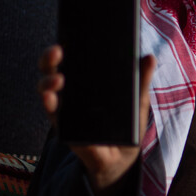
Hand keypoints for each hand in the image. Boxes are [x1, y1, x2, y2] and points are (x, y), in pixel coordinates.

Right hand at [38, 45, 156, 195]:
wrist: (120, 160)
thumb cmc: (126, 127)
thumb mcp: (137, 103)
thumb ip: (141, 81)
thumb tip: (149, 57)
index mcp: (87, 82)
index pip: (71, 59)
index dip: (65, 46)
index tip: (67, 36)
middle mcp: (71, 93)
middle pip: (53, 70)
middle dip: (50, 58)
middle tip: (57, 50)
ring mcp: (65, 109)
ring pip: (47, 89)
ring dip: (48, 82)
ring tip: (58, 79)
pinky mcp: (64, 128)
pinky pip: (52, 114)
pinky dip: (48, 105)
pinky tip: (49, 98)